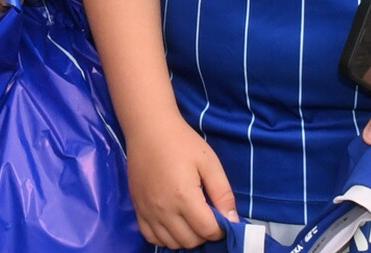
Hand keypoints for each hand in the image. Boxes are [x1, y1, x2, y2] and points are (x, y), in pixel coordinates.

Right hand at [126, 114, 235, 247]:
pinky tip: (173, 223)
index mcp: (184, 197)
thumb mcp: (210, 163)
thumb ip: (223, 194)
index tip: (223, 218)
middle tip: (208, 217)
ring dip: (186, 238)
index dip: (221, 229)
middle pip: (190, 241)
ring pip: (171, 243)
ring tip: (191, 220)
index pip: (208, 230)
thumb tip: (233, 221)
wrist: (149, 129)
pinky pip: (151, 237)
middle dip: (204, 234)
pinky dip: (165, 237)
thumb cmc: (182, 142)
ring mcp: (148, 211)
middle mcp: (164, 209)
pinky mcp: (137, 209)